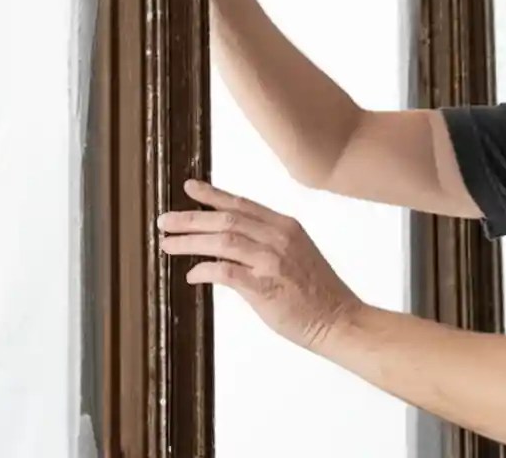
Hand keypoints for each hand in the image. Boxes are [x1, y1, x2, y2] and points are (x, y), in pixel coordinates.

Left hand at [159, 180, 361, 350]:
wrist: (340, 319)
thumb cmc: (318, 292)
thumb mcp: (295, 254)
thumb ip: (265, 243)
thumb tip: (228, 243)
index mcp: (285, 227)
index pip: (242, 203)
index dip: (212, 195)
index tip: (190, 187)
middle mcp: (278, 238)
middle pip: (226, 219)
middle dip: (191, 218)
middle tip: (165, 220)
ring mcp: (272, 262)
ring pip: (222, 241)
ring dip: (190, 242)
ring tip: (168, 244)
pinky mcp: (265, 287)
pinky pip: (227, 273)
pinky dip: (205, 270)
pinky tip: (192, 274)